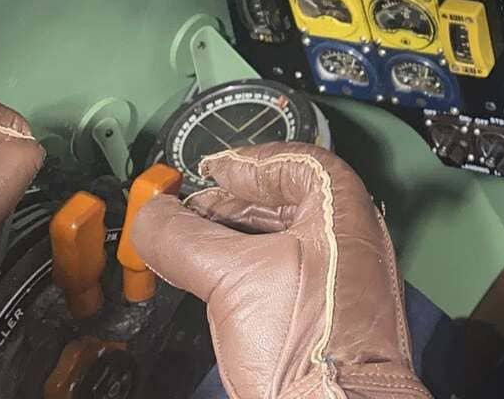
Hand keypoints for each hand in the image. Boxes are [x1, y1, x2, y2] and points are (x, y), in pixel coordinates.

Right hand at [131, 143, 427, 398]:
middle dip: (233, 201)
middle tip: (189, 209)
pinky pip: (284, 272)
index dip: (250, 161)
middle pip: (288, 199)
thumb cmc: (311, 343)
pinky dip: (246, 267)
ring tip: (190, 244)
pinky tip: (215, 282)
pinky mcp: (325, 313)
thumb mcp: (232, 277)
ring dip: (234, 236)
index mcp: (344, 211)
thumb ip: (184, 239)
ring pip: (283, 237)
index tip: (212, 169)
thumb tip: (152, 216)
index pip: (300, 161)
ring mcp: (341, 277)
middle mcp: (351, 238)